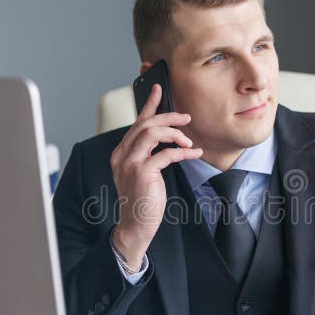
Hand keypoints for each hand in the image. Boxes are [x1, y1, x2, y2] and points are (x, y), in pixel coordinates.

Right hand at [110, 84, 201, 264]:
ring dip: (174, 133)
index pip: (136, 123)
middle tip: (186, 118)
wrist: (135, 225)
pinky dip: (182, 151)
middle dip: (169, 117)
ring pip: (152, 133)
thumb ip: (148, 155)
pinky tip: (193, 153)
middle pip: (146, 124)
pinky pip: (165, 154)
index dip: (149, 105)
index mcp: (121, 153)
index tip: (160, 89)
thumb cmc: (143, 200)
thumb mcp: (143, 173)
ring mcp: (130, 164)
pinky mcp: (142, 173)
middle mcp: (122, 155)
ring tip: (188, 140)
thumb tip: (167, 137)